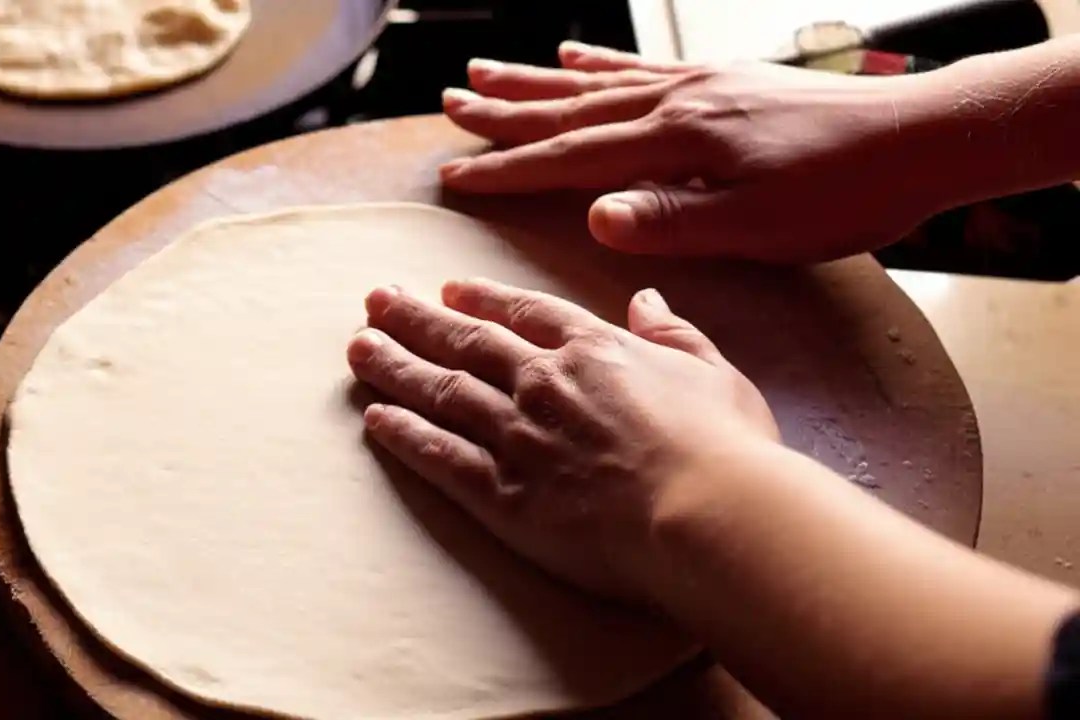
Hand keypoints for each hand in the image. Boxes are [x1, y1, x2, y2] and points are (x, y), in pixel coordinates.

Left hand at [346, 279, 777, 600]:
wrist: (708, 514)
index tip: (450, 290)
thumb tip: (647, 297)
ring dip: (395, 366)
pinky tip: (374, 419)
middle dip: (416, 319)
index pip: (525, 313)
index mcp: (595, 350)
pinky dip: (404, 435)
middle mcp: (544, 383)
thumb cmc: (726, 449)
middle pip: (466, 342)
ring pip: (441, 391)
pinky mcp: (502, 494)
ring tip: (357, 347)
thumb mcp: (713, 372)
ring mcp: (518, 436)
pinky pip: (440, 457)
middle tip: (374, 300)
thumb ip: (673, 332)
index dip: (482, 300)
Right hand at [440, 42, 950, 261]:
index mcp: (675, 144)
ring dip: (535, 82)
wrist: (913, 139)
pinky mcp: (720, 80)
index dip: (508, 171)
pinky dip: (599, 63)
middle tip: (449, 105)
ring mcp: (696, 85)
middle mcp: (675, 104)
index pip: (571, 160)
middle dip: (504, 113)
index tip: (455, 175)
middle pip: (569, 111)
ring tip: (485, 73)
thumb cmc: (837, 194)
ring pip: (595, 84)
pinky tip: (573, 55)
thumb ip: (671, 221)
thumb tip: (595, 217)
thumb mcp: (755, 227)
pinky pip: (641, 68)